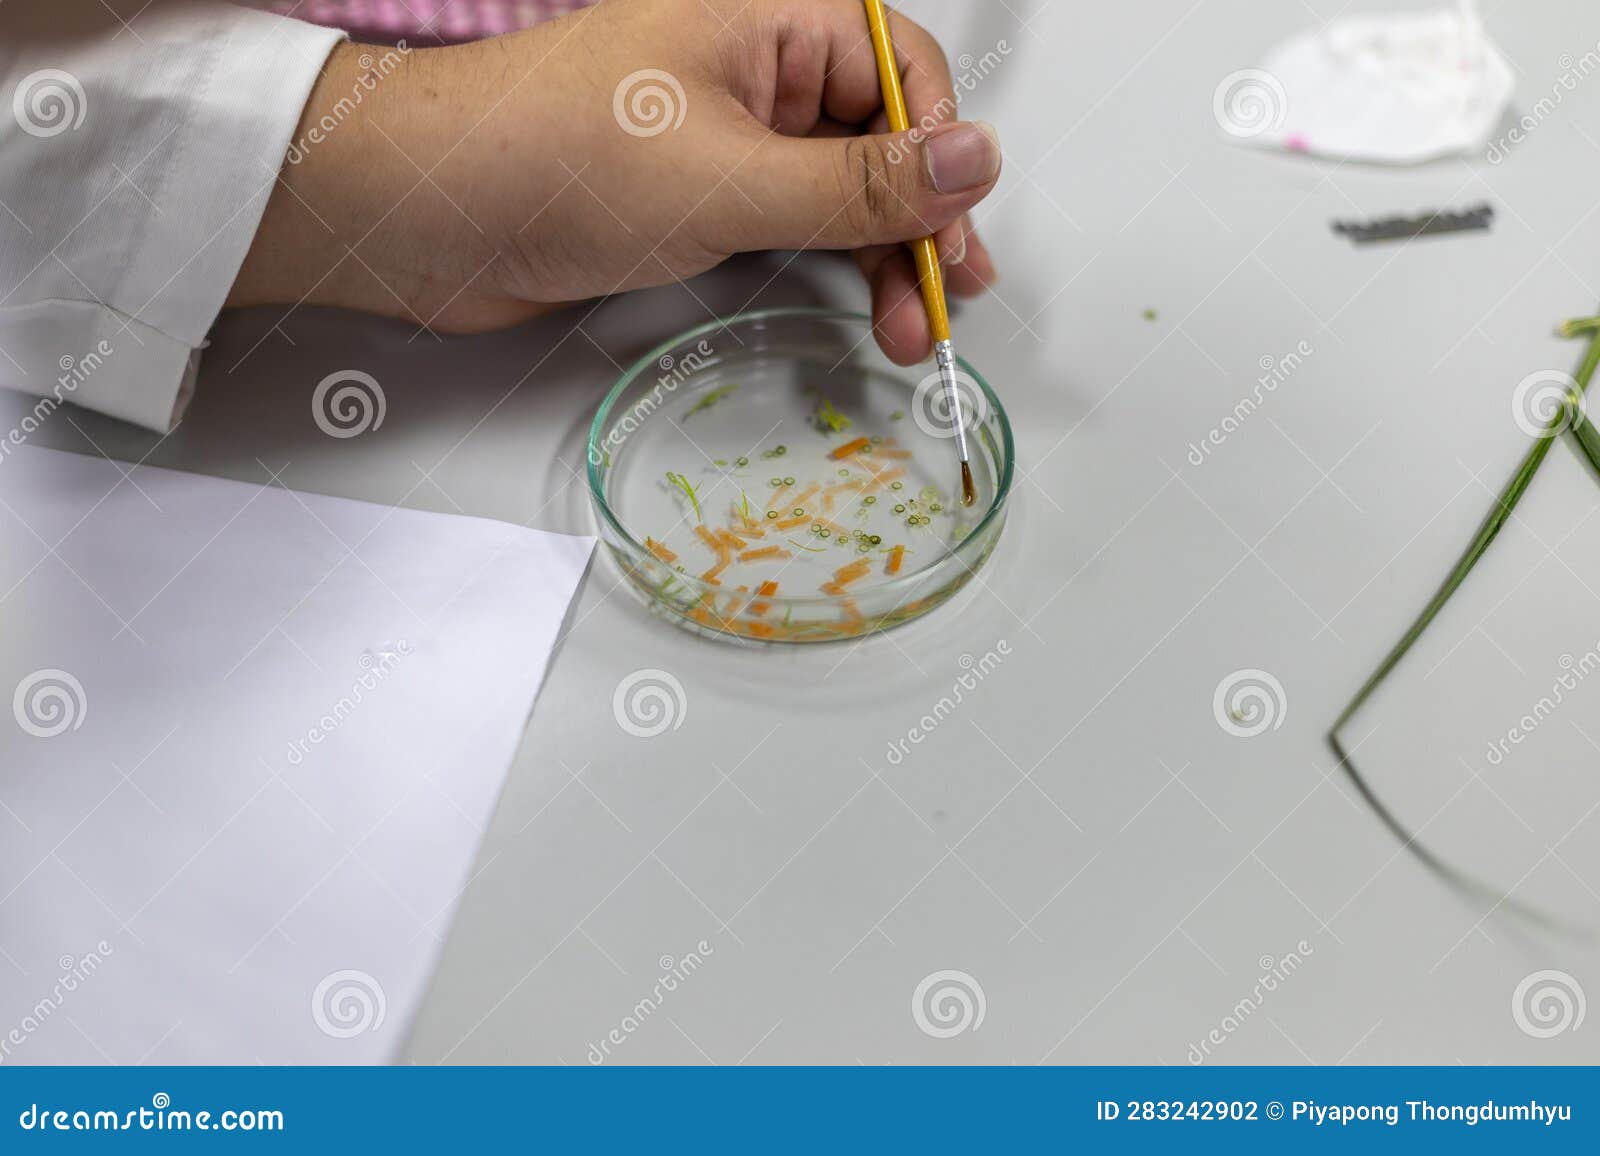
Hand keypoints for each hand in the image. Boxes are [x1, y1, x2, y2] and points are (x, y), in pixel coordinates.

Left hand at [229, 0, 1000, 364]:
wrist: (424, 215)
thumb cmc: (551, 161)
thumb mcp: (730, 180)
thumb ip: (859, 185)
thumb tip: (975, 162)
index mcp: (761, 19)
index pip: (895, 67)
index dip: (937, 149)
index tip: (953, 228)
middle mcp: (749, 67)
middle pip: (876, 134)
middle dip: (916, 218)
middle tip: (943, 295)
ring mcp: (722, 133)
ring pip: (835, 186)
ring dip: (879, 254)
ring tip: (908, 326)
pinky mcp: (693, 194)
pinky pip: (787, 220)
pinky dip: (826, 263)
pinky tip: (856, 302)